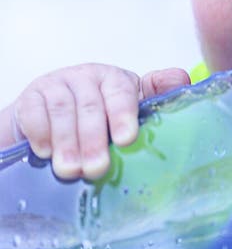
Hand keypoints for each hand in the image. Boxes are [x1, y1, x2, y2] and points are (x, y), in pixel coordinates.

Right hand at [0, 64, 189, 179]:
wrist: (46, 116)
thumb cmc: (95, 116)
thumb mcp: (125, 107)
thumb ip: (154, 95)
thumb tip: (183, 79)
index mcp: (113, 79)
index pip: (121, 91)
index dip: (124, 114)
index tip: (127, 139)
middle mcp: (85, 77)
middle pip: (91, 105)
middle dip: (93, 139)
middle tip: (96, 169)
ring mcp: (56, 85)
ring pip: (62, 110)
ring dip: (67, 142)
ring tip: (71, 171)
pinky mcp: (30, 97)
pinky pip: (33, 112)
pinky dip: (40, 132)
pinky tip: (45, 152)